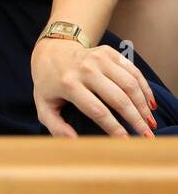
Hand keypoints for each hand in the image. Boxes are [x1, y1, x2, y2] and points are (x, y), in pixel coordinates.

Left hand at [31, 37, 157, 137]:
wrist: (52, 52)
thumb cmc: (49, 84)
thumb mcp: (43, 105)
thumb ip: (55, 126)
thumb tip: (74, 141)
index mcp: (68, 84)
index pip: (97, 110)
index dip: (113, 127)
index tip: (126, 141)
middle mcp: (85, 69)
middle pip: (118, 98)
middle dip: (135, 120)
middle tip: (147, 136)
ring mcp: (98, 58)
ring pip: (129, 85)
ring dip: (143, 106)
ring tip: (150, 123)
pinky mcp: (109, 53)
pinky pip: (133, 72)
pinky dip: (145, 88)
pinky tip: (149, 104)